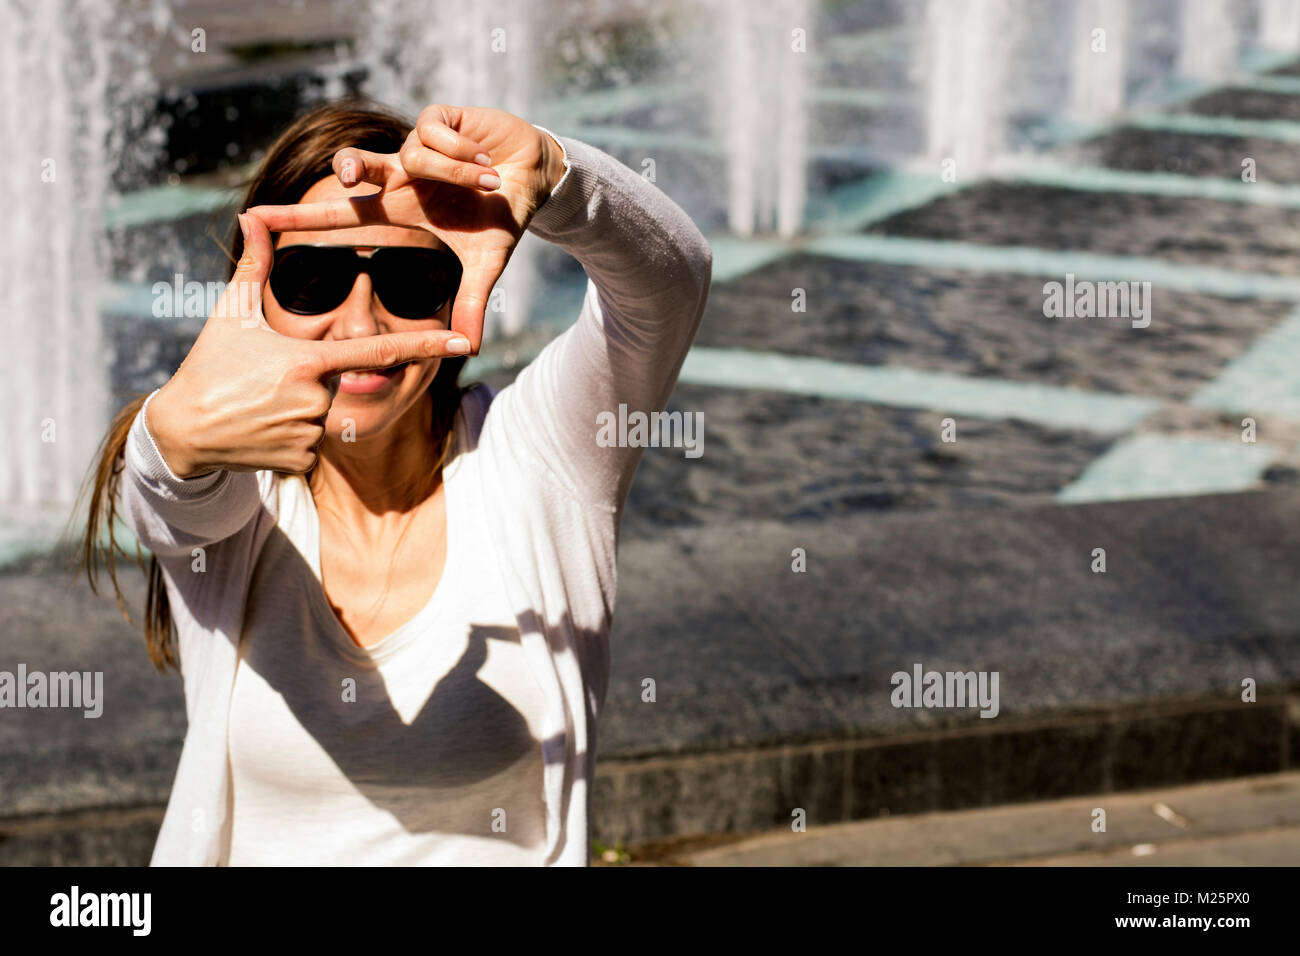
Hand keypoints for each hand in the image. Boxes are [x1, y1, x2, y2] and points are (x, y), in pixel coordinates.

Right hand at [147, 211, 472, 477]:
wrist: (181, 431)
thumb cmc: (209, 365)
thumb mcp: (232, 313)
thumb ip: (255, 265)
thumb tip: (252, 214)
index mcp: (307, 361)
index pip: (377, 351)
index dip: (424, 347)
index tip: (463, 343)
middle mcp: (315, 398)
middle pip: (339, 383)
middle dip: (312, 380)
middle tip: (267, 383)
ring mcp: (310, 433)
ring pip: (326, 415)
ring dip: (300, 408)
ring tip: (260, 406)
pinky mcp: (302, 461)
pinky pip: (314, 444)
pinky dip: (294, 436)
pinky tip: (263, 431)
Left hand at [247, 104, 567, 353]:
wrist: (536, 176)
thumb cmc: (503, 215)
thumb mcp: (486, 262)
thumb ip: (471, 301)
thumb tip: (471, 349)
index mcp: (400, 207)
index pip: (339, 214)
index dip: (298, 217)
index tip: (254, 219)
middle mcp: (400, 173)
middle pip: (354, 165)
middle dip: (350, 168)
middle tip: (349, 175)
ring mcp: (416, 144)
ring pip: (414, 155)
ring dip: (458, 172)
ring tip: (490, 180)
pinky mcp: (438, 116)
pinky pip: (435, 134)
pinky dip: (466, 152)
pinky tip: (488, 157)